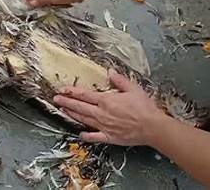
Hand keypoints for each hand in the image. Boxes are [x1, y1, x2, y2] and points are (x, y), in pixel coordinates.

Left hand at [53, 69, 167, 145]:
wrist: (153, 127)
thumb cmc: (144, 108)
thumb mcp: (133, 88)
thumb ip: (120, 80)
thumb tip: (110, 72)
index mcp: (106, 100)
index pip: (84, 95)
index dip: (72, 91)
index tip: (62, 89)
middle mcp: (102, 113)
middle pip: (80, 107)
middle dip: (66, 102)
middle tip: (56, 99)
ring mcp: (104, 126)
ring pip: (84, 120)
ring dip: (72, 115)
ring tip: (62, 110)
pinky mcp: (109, 137)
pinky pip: (95, 137)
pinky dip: (86, 135)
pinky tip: (80, 133)